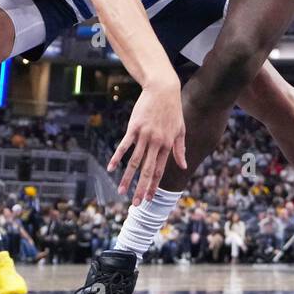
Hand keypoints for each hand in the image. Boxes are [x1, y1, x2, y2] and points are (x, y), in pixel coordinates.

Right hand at [109, 79, 186, 205]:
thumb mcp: (180, 130)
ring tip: (121, 192)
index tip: (149, 199)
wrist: (163, 90)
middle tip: (136, 204)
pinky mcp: (134, 128)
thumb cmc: (173, 110)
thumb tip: (183, 166)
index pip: (159, 170)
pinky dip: (116, 158)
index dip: (153, 186)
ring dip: (127, 178)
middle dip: (141, 189)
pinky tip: (110, 168)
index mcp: (167, 145)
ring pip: (134, 162)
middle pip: (146, 171)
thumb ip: (180, 149)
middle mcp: (156, 143)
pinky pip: (124, 146)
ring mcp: (144, 136)